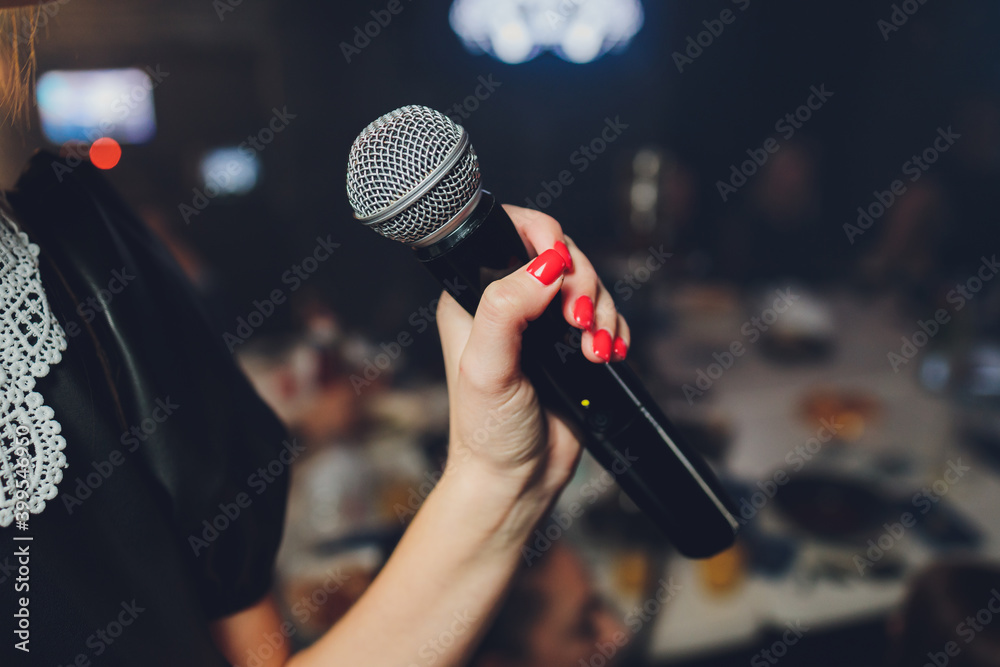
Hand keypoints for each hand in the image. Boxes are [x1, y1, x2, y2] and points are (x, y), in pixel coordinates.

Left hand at [435, 205, 629, 499]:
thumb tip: (544, 266)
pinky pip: (606, 318)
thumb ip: (507, 309)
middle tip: (577, 322)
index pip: (510, 235)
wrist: (516, 480)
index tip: (558, 263)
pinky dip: (613, 332)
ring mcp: (544, 325)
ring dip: (600, 312)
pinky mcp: (572, 348)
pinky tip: (605, 356)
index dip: (542, 237)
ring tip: (592, 350)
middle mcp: (510, 304)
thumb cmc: (487, 431)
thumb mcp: (487, 367)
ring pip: (588, 286)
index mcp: (475, 297)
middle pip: (561, 255)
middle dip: (581, 282)